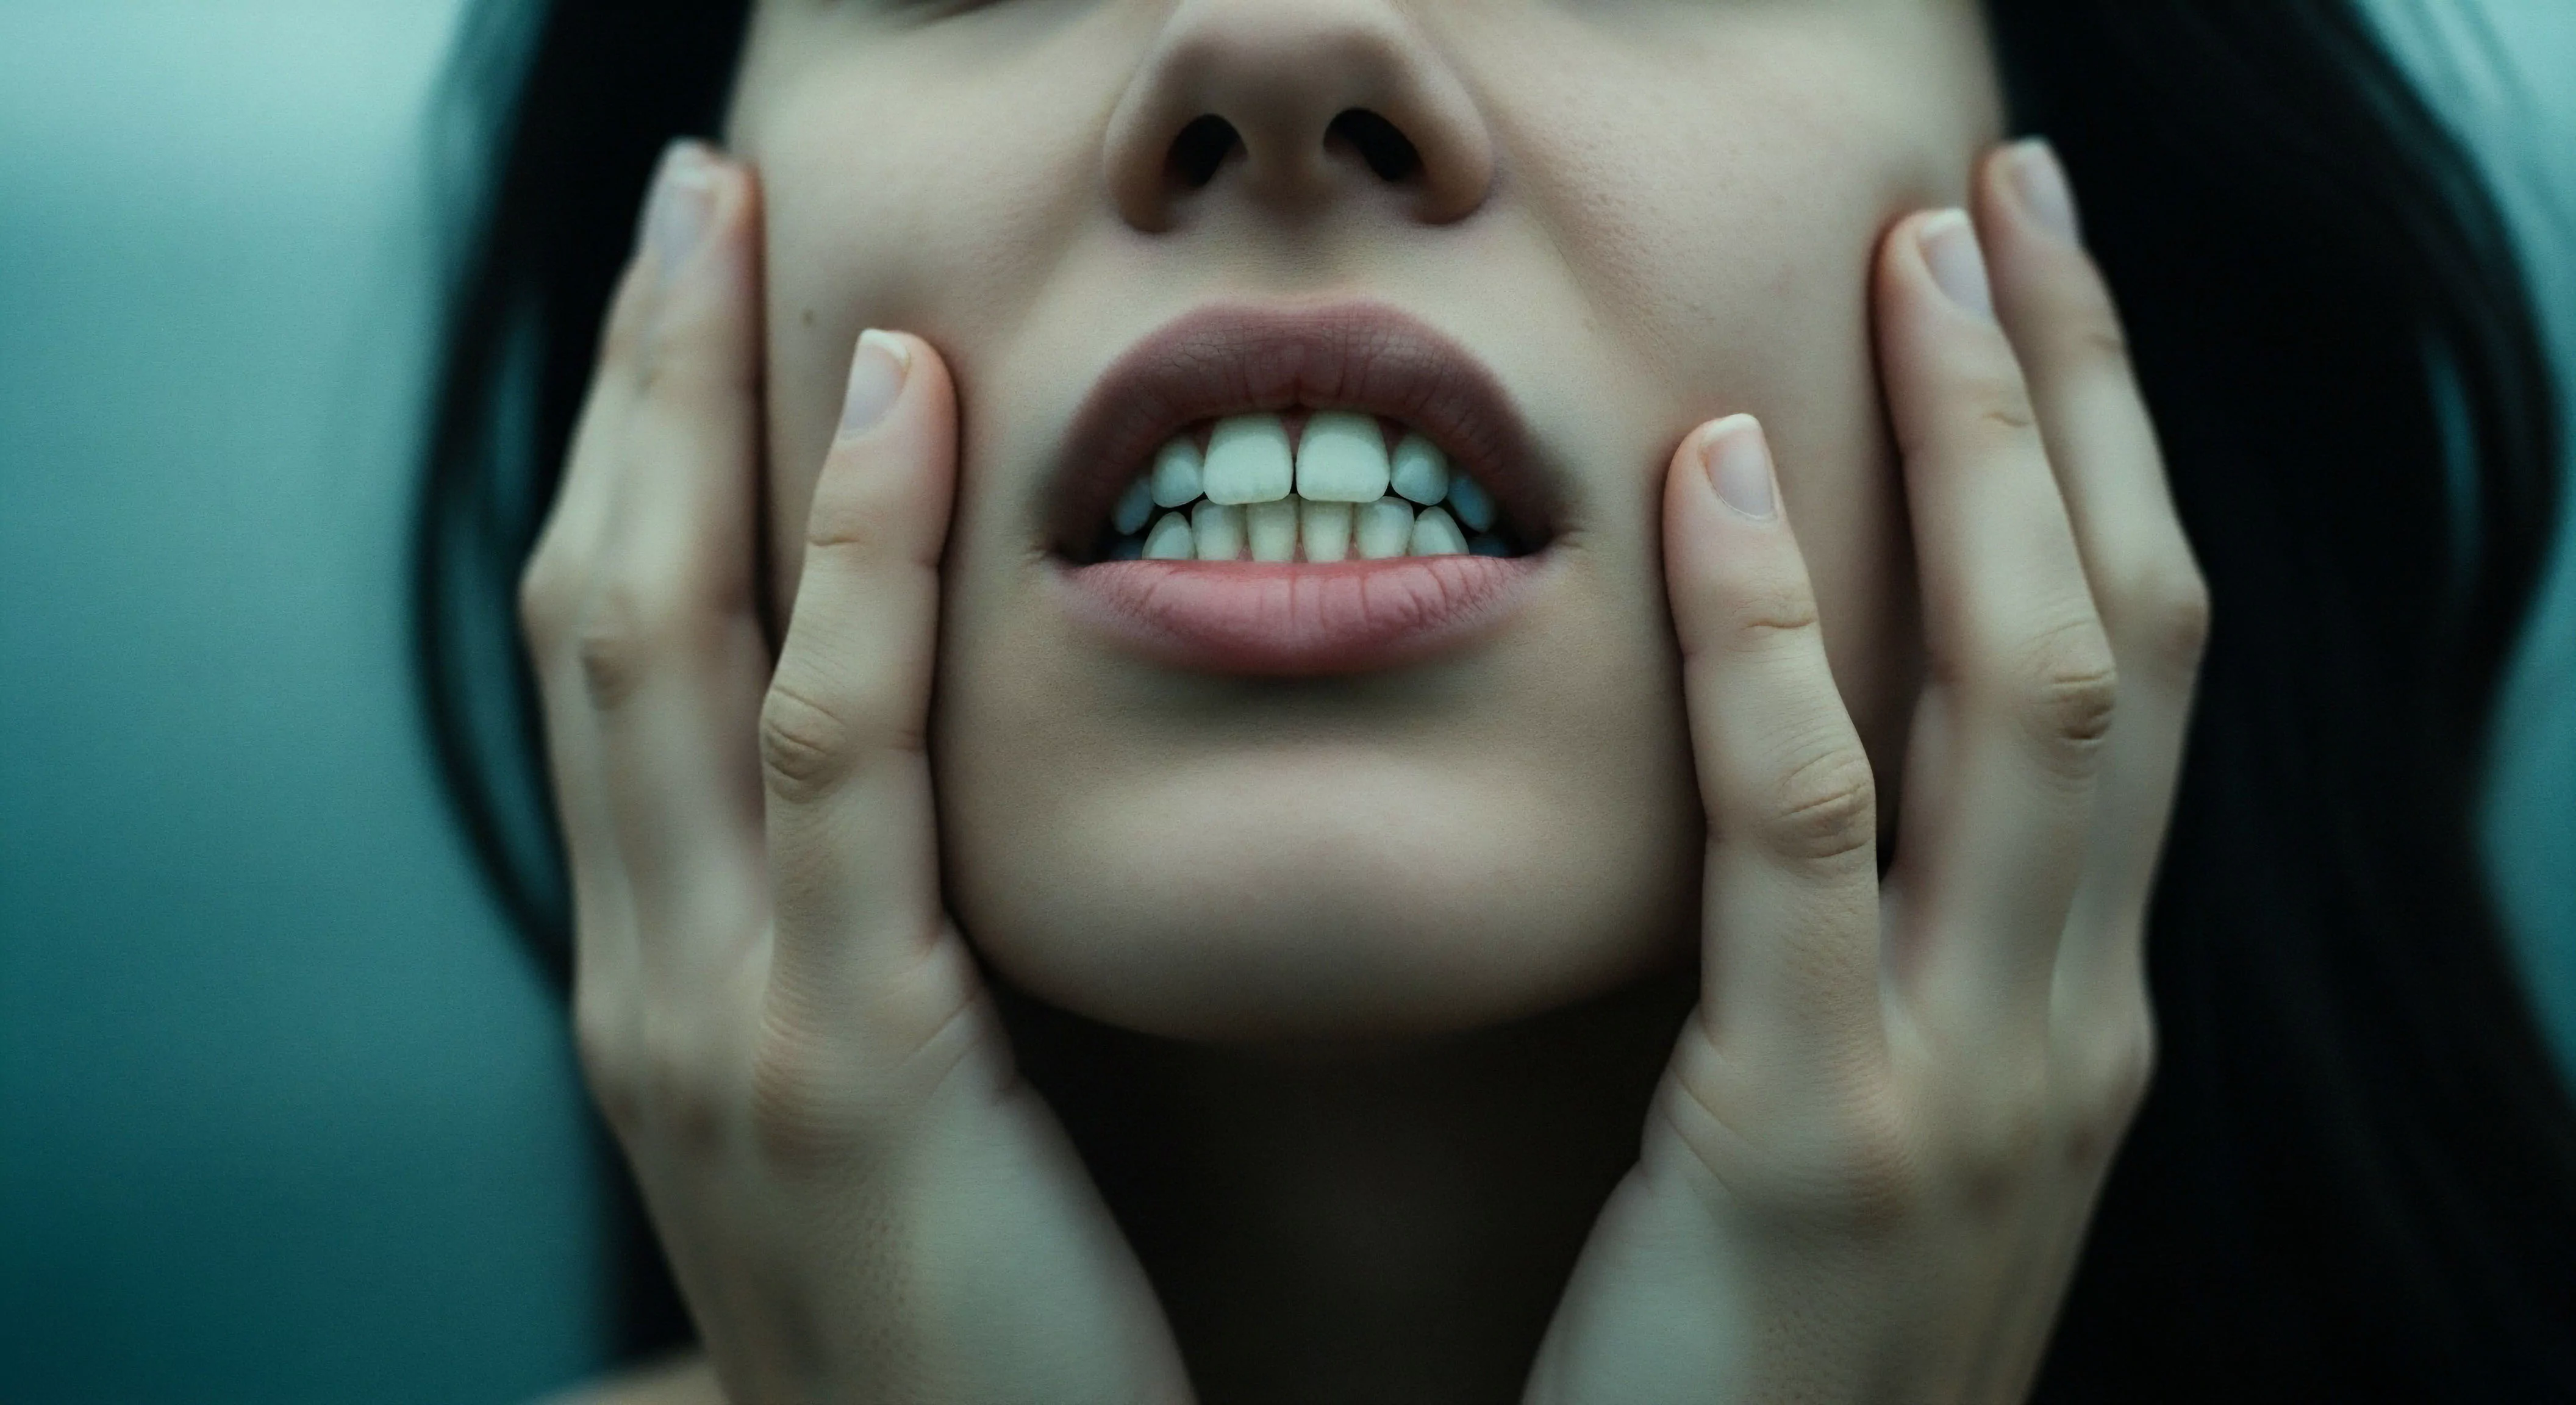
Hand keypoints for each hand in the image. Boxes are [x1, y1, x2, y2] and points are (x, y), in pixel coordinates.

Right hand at [518, 143, 1191, 1404]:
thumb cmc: (981, 1313)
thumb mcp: (887, 1102)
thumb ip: (872, 942)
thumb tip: (928, 781)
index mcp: (661, 980)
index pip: (616, 667)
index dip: (637, 462)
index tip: (694, 302)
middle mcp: (647, 982)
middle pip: (601, 613)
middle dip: (633, 389)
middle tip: (688, 199)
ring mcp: (720, 1026)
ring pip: (674, 651)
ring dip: (704, 417)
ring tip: (750, 230)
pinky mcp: (851, 1067)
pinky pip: (837, 766)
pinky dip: (856, 565)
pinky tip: (898, 407)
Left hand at [1527, 142, 2208, 1403]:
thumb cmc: (1767, 1342)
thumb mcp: (1873, 1119)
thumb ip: (1883, 951)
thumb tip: (1826, 742)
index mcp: (2080, 1004)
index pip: (2136, 670)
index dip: (2103, 454)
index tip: (2036, 278)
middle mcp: (2071, 1018)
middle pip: (2123, 633)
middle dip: (2076, 396)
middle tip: (2004, 196)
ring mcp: (1967, 1078)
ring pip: (2027, 694)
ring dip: (1977, 452)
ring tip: (1913, 257)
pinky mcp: (1810, 1135)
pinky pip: (1803, 834)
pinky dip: (1764, 637)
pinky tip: (1708, 478)